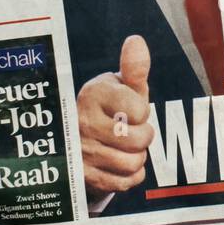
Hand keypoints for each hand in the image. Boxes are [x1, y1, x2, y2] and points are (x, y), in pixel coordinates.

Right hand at [76, 35, 153, 202]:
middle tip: (128, 130)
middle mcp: (82, 123)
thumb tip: (136, 41)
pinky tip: (117, 163)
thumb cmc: (110, 107)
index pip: (140, 110)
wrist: (80, 137)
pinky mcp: (84, 179)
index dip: (142, 111)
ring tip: (122, 146)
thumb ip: (134, 68)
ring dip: (136, 157)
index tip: (128, 108)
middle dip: (143, 136)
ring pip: (134, 163)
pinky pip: (126, 182)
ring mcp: (81, 153)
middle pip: (141, 139)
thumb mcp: (121, 86)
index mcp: (92, 94)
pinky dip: (129, 175)